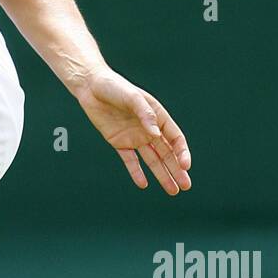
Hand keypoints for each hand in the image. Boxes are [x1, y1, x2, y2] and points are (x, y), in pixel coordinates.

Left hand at [72, 64, 191, 193]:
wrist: (90, 87)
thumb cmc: (114, 87)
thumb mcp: (132, 97)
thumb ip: (145, 114)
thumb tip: (155, 134)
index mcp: (158, 116)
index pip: (175, 138)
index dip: (182, 152)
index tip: (185, 166)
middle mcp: (149, 129)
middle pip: (167, 153)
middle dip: (177, 169)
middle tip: (186, 186)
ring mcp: (135, 137)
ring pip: (152, 159)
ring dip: (162, 174)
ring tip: (173, 191)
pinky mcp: (119, 142)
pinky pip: (130, 160)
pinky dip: (136, 172)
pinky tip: (143, 184)